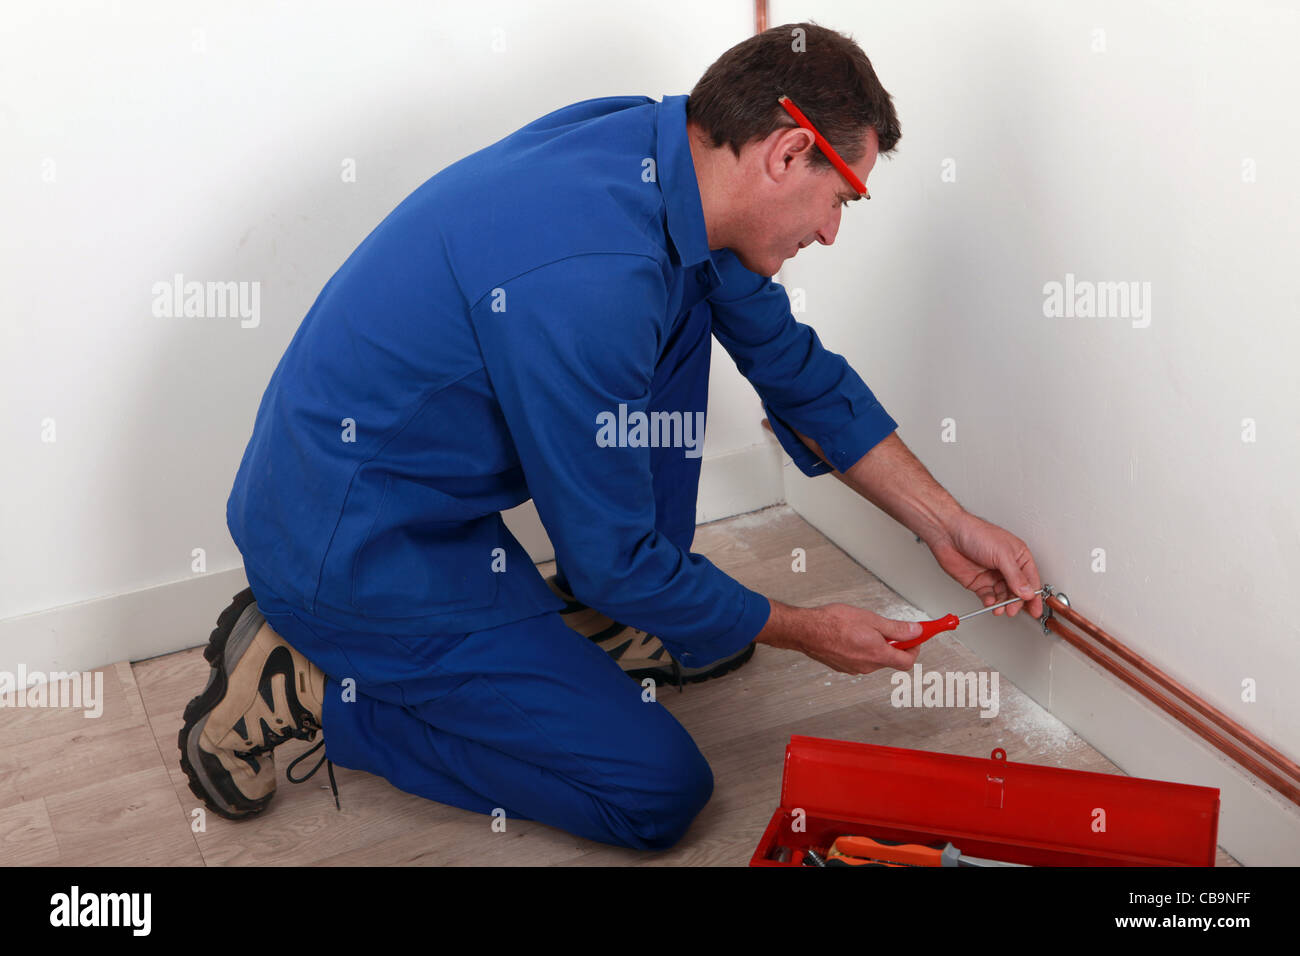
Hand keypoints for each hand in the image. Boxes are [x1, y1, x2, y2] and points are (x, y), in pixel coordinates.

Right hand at [785, 603, 922, 674]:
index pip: (907, 661)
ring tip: (865, 628)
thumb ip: (896, 628)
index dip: (915, 648)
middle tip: (891, 628)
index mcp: (877, 654)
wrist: (805, 630)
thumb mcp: (870, 618)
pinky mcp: (843, 667)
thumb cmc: (832, 623)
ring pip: (875, 659)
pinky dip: (863, 649)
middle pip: (891, 660)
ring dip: (877, 646)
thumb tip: (915, 631)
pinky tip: (853, 635)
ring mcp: (855, 668)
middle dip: (895, 644)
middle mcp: (868, 666)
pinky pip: (861, 659)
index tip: (917, 637)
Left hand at [925, 512, 1043, 618]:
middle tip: (1013, 610)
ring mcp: (992, 575)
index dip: (1034, 595)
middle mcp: (1006, 567)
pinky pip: (988, 597)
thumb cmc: (975, 533)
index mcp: (1018, 556)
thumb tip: (1027, 592)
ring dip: (1003, 604)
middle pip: (1018, 591)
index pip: (1031, 579)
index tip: (1035, 609)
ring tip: (1000, 609)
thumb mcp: (1002, 554)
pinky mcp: (978, 582)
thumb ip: (1015, 576)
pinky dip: (990, 602)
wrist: (948, 534)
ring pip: (1003, 596)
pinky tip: (989, 602)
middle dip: (1016, 602)